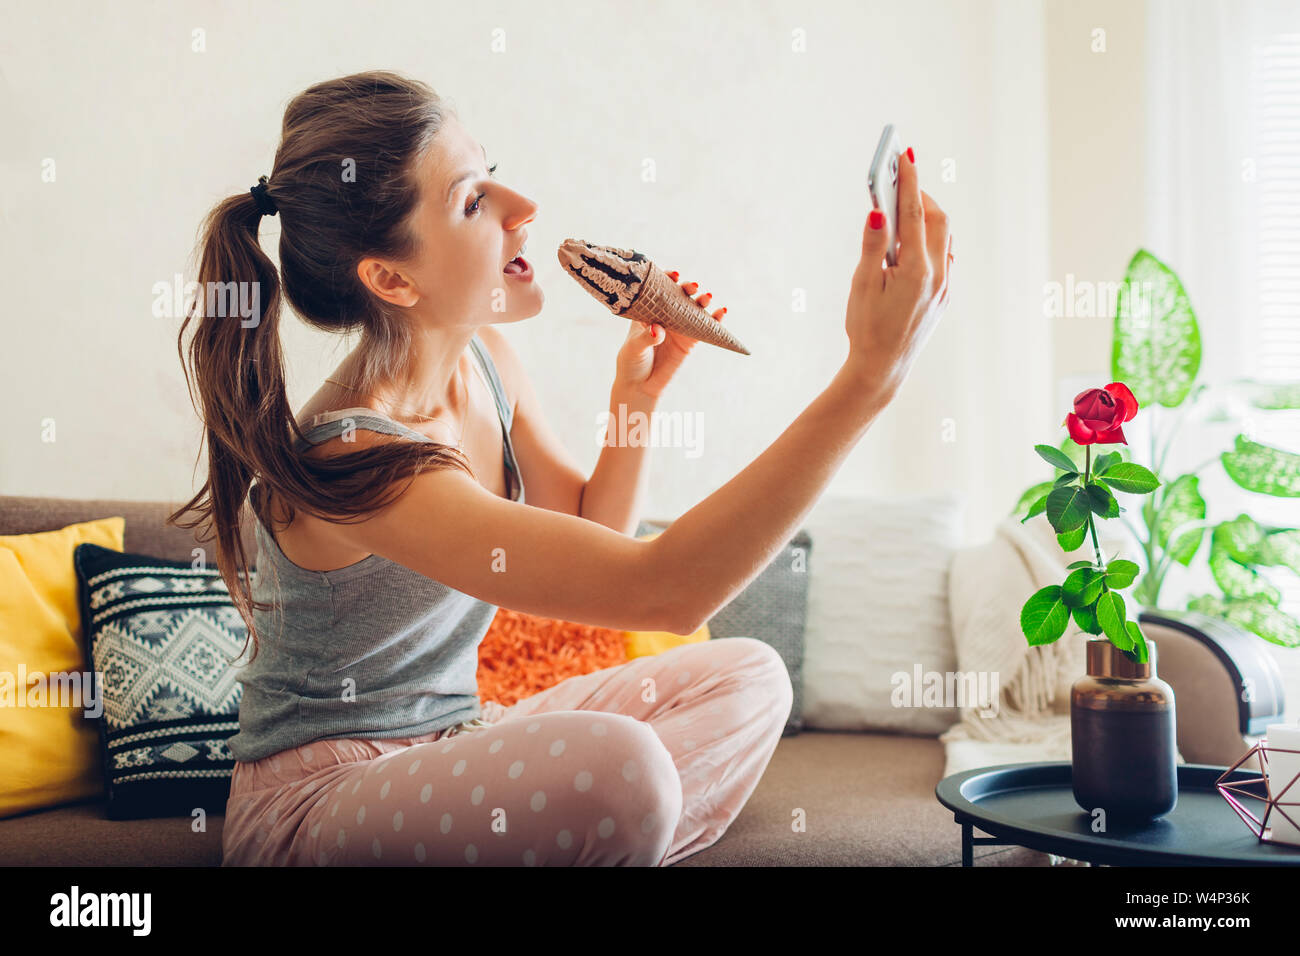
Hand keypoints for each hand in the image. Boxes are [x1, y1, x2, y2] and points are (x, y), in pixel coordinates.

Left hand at [612, 273, 727, 401]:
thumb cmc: (631, 362)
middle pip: (679, 295)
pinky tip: (722, 312)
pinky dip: (715, 319)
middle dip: (687, 288)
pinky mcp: (691, 341)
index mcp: (648, 310)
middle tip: (692, 286)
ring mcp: (679, 327)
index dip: (667, 278)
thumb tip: (658, 330)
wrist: (639, 386)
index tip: (674, 275)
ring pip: (694, 308)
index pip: (658, 288)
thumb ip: (645, 338)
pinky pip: (705, 327)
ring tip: (706, 297)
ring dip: (702, 300)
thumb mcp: (634, 348)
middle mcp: (665, 314)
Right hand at [843, 145, 951, 400]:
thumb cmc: (866, 326)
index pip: (915, 213)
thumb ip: (873, 244)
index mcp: (916, 270)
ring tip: (904, 206)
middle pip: (937, 219)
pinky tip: (914, 239)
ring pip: (944, 236)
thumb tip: (878, 208)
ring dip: (927, 216)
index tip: (905, 153)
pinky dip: (932, 238)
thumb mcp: (862, 283)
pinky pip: (945, 254)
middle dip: (920, 196)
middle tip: (899, 180)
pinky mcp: (944, 295)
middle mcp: (938, 275)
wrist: (882, 366)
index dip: (909, 180)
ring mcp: (945, 286)